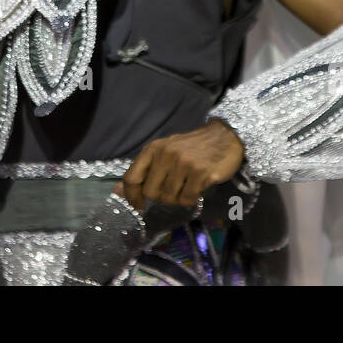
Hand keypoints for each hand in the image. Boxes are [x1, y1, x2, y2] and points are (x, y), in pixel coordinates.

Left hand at [114, 120, 244, 211]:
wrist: (224, 137)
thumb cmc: (191, 148)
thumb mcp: (164, 153)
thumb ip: (142, 171)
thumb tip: (117, 191)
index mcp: (153, 149)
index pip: (132, 178)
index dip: (132, 196)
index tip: (139, 206)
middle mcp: (165, 154)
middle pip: (151, 193)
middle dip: (161, 197)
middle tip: (174, 188)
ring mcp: (183, 163)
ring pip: (169, 198)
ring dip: (178, 197)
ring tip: (187, 185)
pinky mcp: (200, 173)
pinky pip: (187, 200)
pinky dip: (192, 199)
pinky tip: (198, 187)